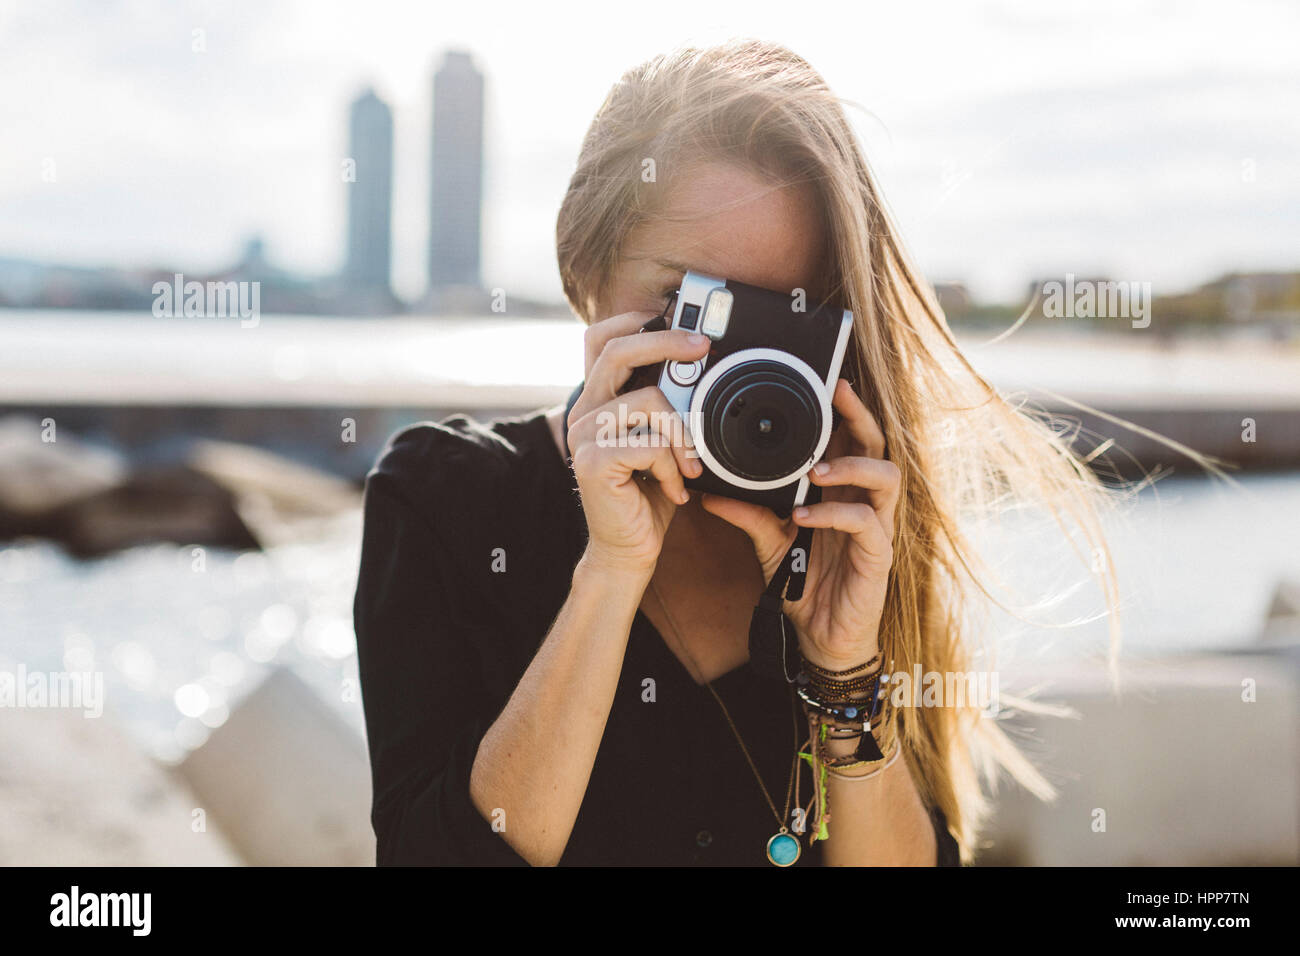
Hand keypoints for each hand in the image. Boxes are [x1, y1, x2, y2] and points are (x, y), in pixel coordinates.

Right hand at [567, 312, 710, 577]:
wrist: (629, 550)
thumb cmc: (649, 495)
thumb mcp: (660, 441)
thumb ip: (665, 406)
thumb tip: (699, 364)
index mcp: (596, 401)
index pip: (602, 340)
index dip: (636, 321)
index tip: (680, 323)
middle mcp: (583, 412)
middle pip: (619, 352)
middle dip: (667, 342)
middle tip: (704, 348)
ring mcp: (583, 436)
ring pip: (648, 401)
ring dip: (683, 435)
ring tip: (689, 466)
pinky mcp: (593, 462)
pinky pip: (650, 444)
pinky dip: (673, 466)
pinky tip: (675, 489)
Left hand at [700, 379, 898, 669]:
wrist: (820, 638)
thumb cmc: (803, 585)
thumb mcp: (769, 544)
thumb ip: (748, 515)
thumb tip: (710, 493)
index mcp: (842, 493)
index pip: (851, 440)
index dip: (844, 410)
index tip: (825, 383)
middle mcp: (864, 503)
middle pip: (877, 444)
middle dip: (858, 415)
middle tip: (835, 394)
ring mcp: (876, 528)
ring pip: (886, 477)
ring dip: (852, 465)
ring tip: (818, 469)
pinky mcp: (878, 556)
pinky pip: (866, 524)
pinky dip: (835, 514)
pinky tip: (805, 515)